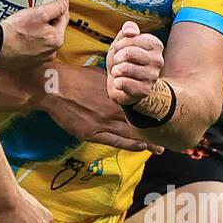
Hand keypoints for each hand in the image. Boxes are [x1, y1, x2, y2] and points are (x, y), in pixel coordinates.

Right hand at [0, 0, 67, 66]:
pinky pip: (33, 48)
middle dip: (48, 20)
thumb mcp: (38, 13)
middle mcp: (51, 52)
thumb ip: (55, 8)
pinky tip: (21, 36)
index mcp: (57, 40)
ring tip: (27, 24)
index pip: (64, 18)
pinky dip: (30, 41)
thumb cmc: (14, 32)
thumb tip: (64, 4)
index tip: (58, 0)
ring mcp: (39, 59)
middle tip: (37, 12)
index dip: (61, 6)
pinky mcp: (28, 63)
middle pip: (54, 30)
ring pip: (43, 40)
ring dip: (39, 32)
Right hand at [38, 61, 162, 152]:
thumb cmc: (76, 78)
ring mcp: (103, 123)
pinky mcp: (91, 133)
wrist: (54, 87)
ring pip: (130, 134)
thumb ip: (114, 82)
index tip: (165, 115)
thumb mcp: (100, 73)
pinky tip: (140, 148)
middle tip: (168, 136)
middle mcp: (113, 110)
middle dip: (154, 130)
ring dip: (146, 143)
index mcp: (116, 95)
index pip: (141, 105)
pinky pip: (115, 141)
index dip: (153, 112)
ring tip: (158, 149)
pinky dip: (129, 145)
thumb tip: (124, 80)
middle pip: (139, 122)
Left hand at [106, 21, 164, 105]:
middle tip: (118, 62)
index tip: (120, 50)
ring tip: (120, 72)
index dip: (120, 44)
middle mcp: (158, 60)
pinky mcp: (145, 90)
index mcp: (155, 45)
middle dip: (117, 57)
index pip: (131, 38)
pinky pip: (123, 82)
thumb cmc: (123, 59)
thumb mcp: (122, 41)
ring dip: (116, 70)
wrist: (123, 84)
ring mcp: (153, 76)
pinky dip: (117, 82)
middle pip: (129, 53)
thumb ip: (127, 29)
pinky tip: (121, 83)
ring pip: (125, 68)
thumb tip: (131, 31)